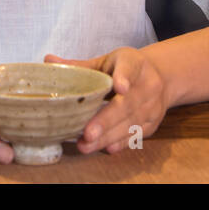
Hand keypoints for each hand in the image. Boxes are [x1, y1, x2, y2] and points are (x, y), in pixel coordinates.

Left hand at [44, 48, 168, 153]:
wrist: (160, 78)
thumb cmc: (125, 69)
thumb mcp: (106, 62)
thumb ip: (80, 65)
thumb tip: (48, 61)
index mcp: (134, 63)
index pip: (130, 68)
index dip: (124, 77)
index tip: (119, 87)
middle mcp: (148, 84)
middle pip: (128, 104)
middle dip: (107, 120)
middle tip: (88, 132)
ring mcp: (153, 105)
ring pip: (131, 123)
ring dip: (108, 136)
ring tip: (86, 144)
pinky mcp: (153, 123)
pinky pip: (136, 135)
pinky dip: (120, 142)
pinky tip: (106, 147)